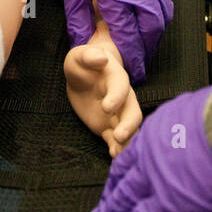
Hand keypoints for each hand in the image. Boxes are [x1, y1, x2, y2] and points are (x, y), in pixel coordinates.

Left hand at [54, 0, 173, 82]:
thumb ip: (79, 17)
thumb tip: (83, 46)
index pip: (128, 33)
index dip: (130, 55)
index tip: (130, 70)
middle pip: (153, 27)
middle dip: (147, 47)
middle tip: (140, 60)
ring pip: (164, 10)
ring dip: (155, 29)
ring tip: (143, 41)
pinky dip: (159, 6)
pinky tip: (147, 12)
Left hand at [64, 27, 142, 157]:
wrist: (83, 77)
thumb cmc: (82, 64)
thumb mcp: (79, 56)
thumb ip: (89, 56)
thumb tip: (101, 58)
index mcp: (116, 78)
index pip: (121, 88)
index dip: (116, 97)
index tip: (106, 107)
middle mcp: (122, 98)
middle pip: (133, 113)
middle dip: (129, 125)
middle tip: (119, 135)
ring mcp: (117, 114)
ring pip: (129, 129)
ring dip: (127, 141)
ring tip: (118, 152)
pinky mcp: (109, 127)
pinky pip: (116, 139)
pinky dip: (117, 148)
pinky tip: (114, 155)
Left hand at [87, 88, 211, 211]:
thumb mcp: (198, 111)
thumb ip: (187, 126)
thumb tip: (194, 131)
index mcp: (158, 132)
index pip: (133, 154)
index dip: (123, 170)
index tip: (117, 178)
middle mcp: (149, 156)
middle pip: (122, 178)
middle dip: (111, 194)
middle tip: (102, 205)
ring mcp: (154, 182)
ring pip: (122, 201)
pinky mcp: (165, 210)